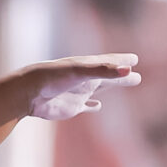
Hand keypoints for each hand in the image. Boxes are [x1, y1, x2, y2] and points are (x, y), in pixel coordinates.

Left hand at [15, 55, 139, 122]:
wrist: (29, 93)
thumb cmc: (54, 77)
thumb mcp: (81, 71)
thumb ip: (104, 71)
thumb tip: (129, 70)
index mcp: (89, 67)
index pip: (110, 63)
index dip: (122, 61)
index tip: (135, 59)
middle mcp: (86, 80)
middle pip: (109, 77)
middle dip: (123, 76)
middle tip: (137, 77)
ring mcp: (79, 94)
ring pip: (100, 89)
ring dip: (112, 87)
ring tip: (123, 83)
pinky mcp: (72, 108)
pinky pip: (86, 106)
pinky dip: (93, 106)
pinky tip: (97, 106)